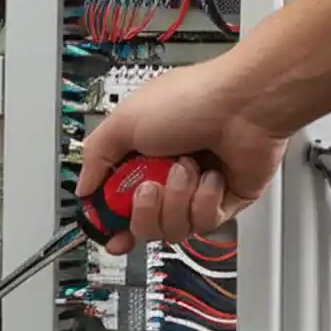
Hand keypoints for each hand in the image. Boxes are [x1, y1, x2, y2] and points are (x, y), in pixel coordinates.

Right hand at [75, 59, 288, 253]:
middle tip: (150, 186)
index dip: (110, 221)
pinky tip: (211, 175)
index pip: (115, 201)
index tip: (108, 230)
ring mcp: (194, 191)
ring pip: (173, 228)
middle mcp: (165, 175)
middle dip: (145, 210)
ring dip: (177, 200)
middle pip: (141, 223)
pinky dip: (205, 200)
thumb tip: (84, 187)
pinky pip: (204, 223)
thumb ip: (95, 157)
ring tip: (187, 169)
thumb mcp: (124, 122)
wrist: (246, 105)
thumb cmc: (191, 101)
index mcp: (138, 156)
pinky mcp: (224, 202)